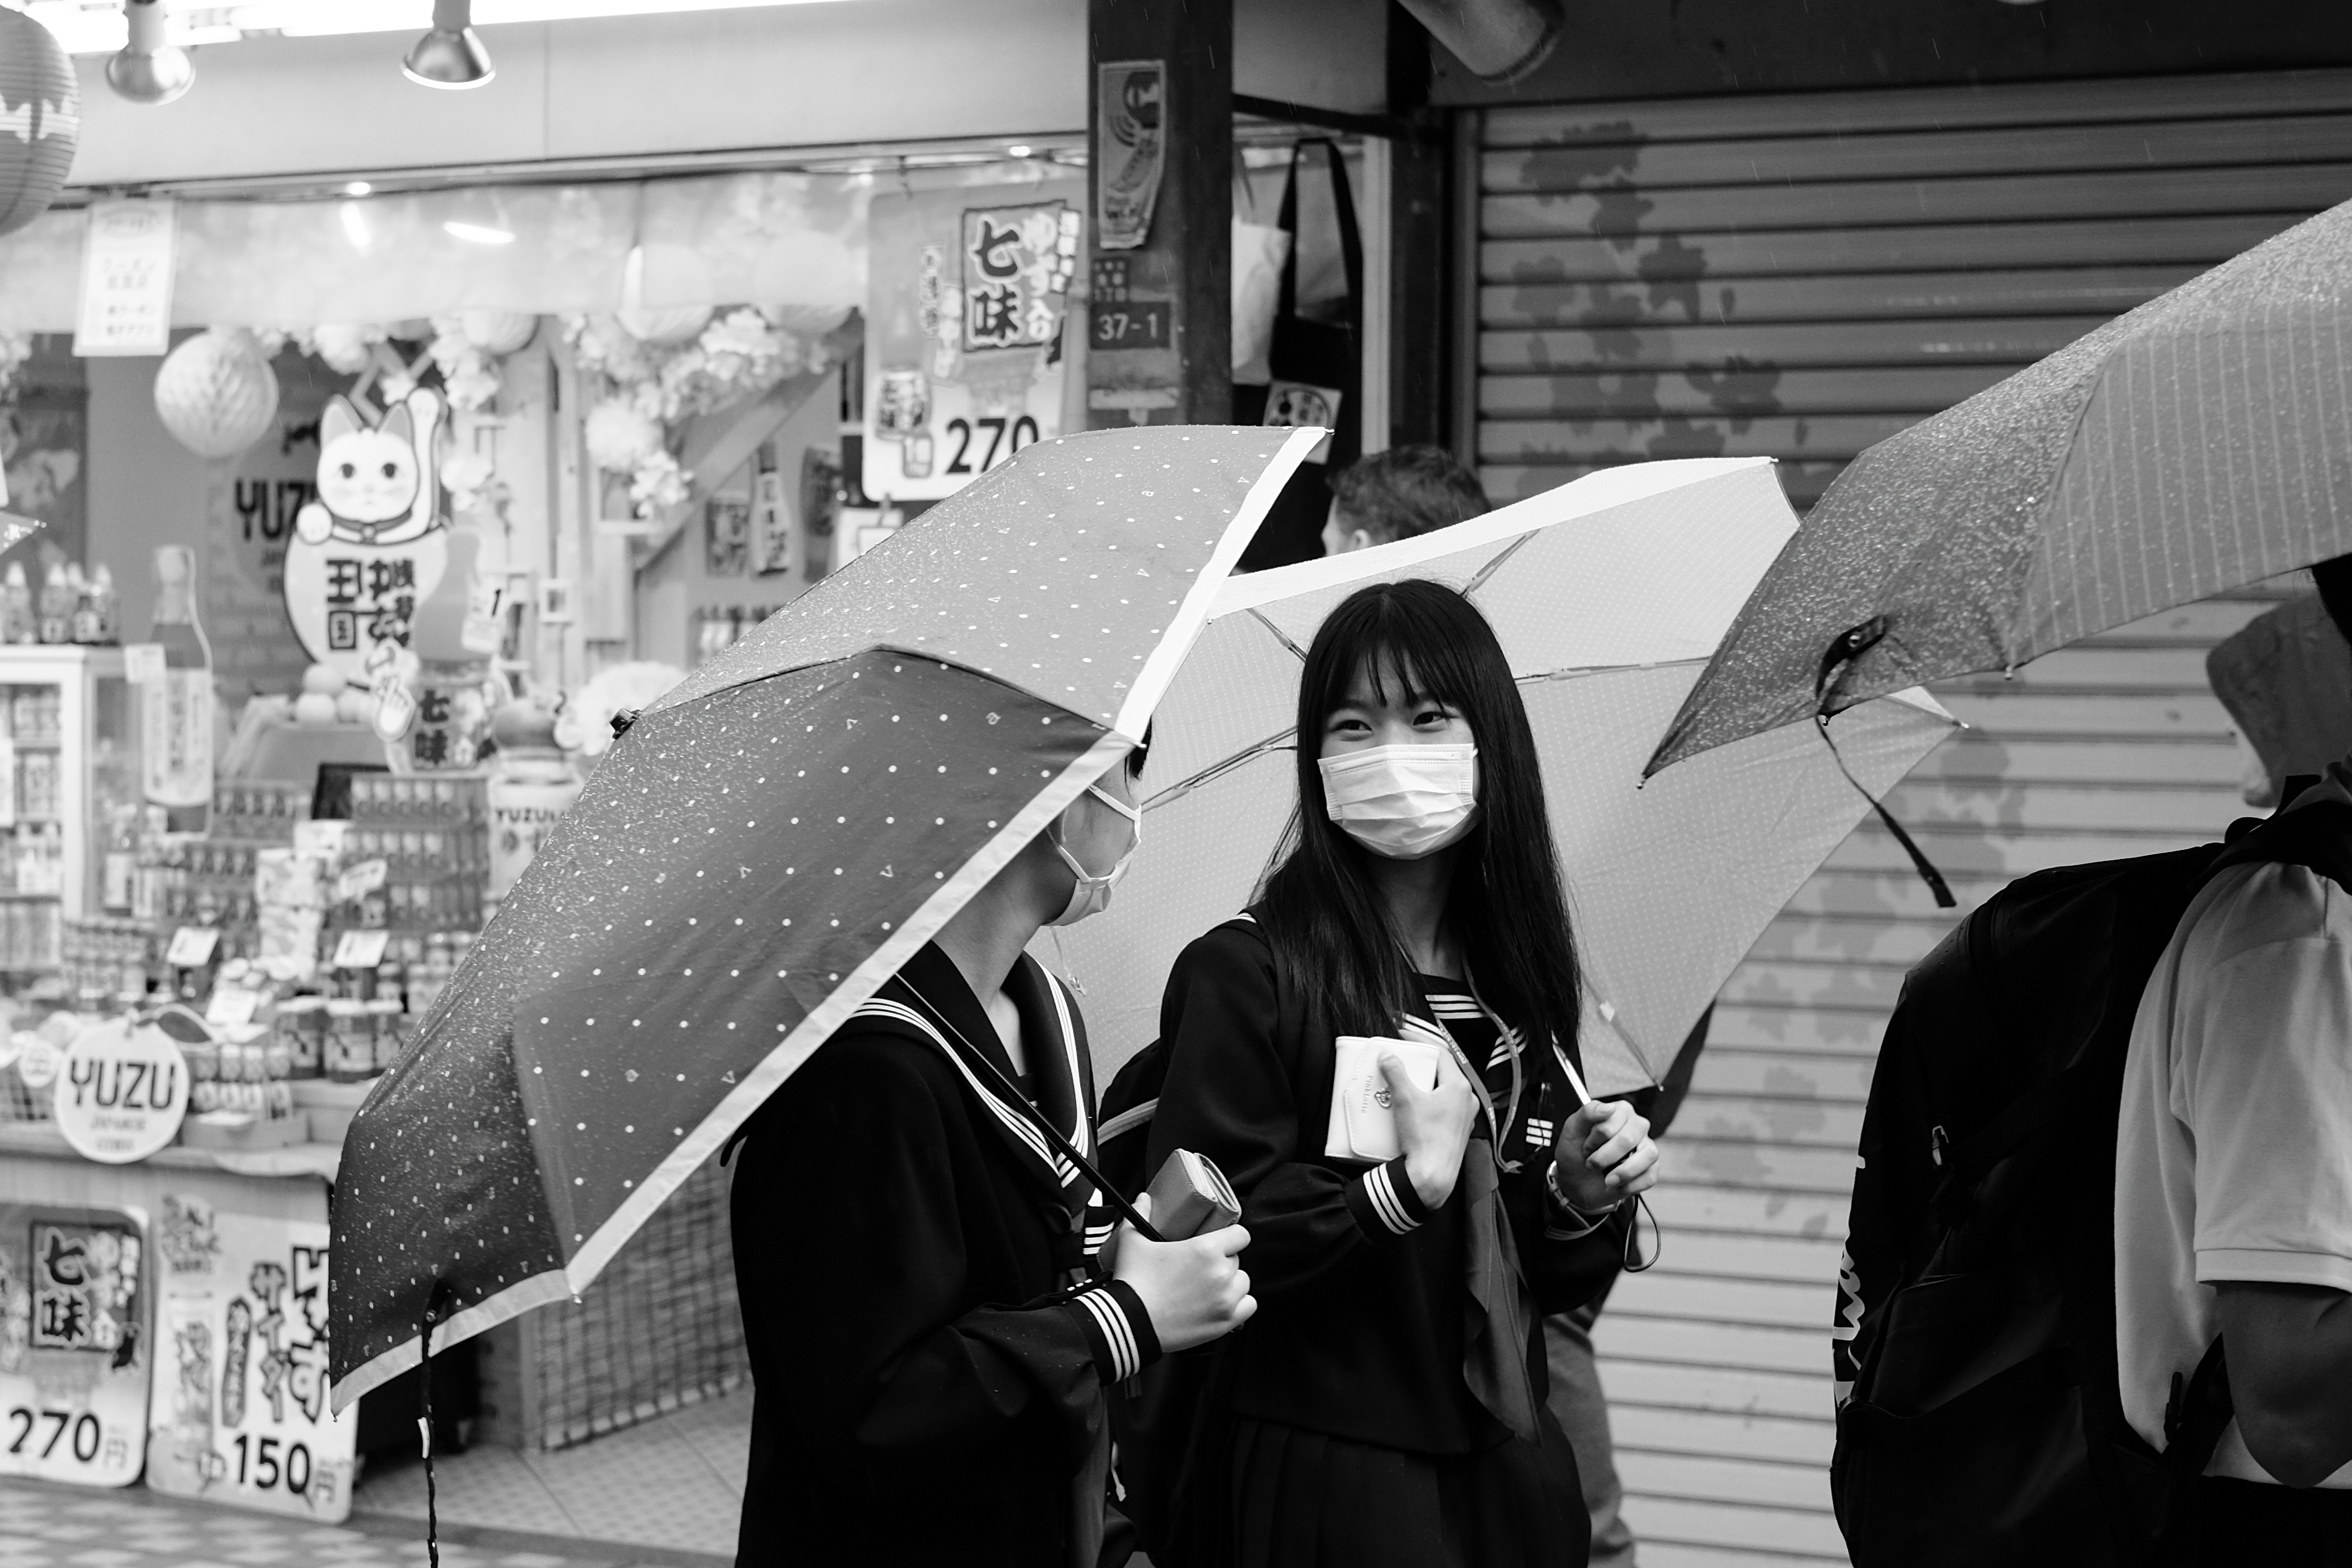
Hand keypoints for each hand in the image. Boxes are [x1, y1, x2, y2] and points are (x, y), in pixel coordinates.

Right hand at [1110, 1193, 1256, 1353]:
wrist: (1131, 1323)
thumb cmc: (1134, 1283)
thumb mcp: (1132, 1241)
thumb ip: (1141, 1215)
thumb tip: (1144, 1199)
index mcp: (1206, 1249)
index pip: (1240, 1235)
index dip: (1231, 1236)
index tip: (1221, 1241)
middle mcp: (1221, 1273)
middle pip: (1236, 1259)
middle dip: (1221, 1261)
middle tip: (1200, 1268)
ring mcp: (1226, 1299)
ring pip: (1242, 1282)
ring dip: (1230, 1282)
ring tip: (1208, 1287)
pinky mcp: (1226, 1321)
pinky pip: (1248, 1306)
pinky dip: (1238, 1304)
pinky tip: (1220, 1303)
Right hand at [1383, 1046, 1478, 1209]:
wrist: (1431, 1178)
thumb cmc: (1425, 1140)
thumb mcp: (1405, 1100)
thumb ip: (1395, 1073)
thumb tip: (1388, 1057)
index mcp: (1459, 1087)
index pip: (1440, 1052)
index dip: (1420, 1041)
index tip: (1404, 1036)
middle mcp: (1466, 1101)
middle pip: (1440, 1072)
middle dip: (1419, 1065)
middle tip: (1400, 1062)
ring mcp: (1462, 1119)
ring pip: (1440, 1092)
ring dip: (1421, 1086)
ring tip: (1401, 1086)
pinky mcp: (1455, 1134)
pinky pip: (1440, 1110)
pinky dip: (1424, 1105)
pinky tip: (1408, 1111)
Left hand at [1550, 1100, 1657, 1213]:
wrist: (1576, 1180)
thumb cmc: (1576, 1152)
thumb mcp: (1573, 1129)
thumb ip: (1588, 1112)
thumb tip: (1609, 1108)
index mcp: (1620, 1111)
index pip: (1614, 1119)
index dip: (1596, 1138)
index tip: (1585, 1148)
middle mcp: (1637, 1126)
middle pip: (1628, 1139)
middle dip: (1605, 1157)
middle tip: (1591, 1164)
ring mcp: (1647, 1147)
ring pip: (1648, 1155)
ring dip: (1622, 1172)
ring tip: (1607, 1180)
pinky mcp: (1650, 1169)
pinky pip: (1650, 1176)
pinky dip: (1630, 1186)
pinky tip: (1616, 1186)